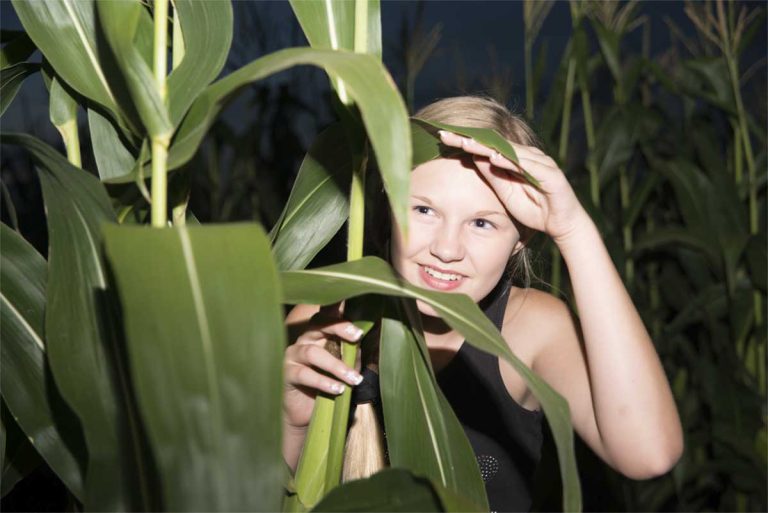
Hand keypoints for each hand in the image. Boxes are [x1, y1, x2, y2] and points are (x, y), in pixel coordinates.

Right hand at [283, 308, 364, 430]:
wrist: (305, 414)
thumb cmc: (327, 386)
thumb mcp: (344, 369)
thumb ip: (351, 354)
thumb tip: (361, 342)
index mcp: (319, 335)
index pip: (327, 315)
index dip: (335, 304)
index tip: (347, 297)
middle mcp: (304, 340)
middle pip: (318, 324)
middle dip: (339, 327)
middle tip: (357, 335)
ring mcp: (292, 355)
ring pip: (313, 352)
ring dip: (336, 366)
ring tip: (354, 379)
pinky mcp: (286, 374)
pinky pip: (304, 374)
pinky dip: (323, 382)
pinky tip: (337, 390)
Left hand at [438, 131, 590, 244]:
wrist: (562, 224)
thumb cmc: (534, 208)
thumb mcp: (506, 192)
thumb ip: (493, 175)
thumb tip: (474, 158)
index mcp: (515, 160)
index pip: (487, 147)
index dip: (465, 142)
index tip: (442, 138)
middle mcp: (527, 156)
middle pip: (494, 144)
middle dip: (470, 138)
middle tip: (445, 134)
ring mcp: (540, 163)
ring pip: (509, 151)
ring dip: (486, 146)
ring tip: (465, 142)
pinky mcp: (550, 175)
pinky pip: (528, 165)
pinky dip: (510, 161)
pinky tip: (494, 157)